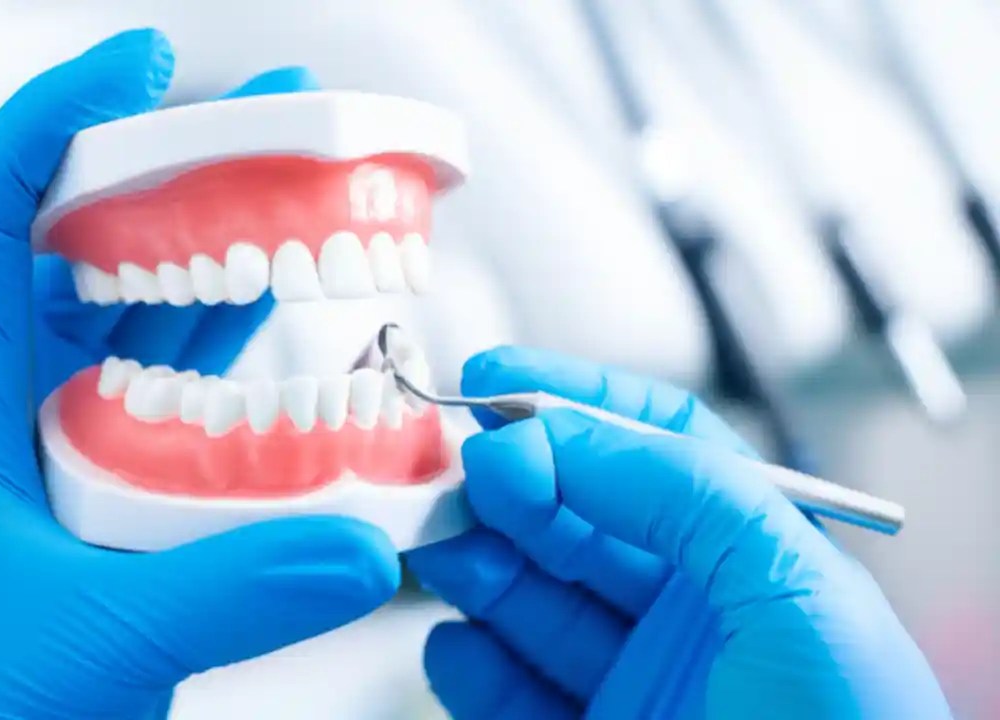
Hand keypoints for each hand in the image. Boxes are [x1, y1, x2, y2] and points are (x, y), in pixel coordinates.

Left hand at [0, 30, 398, 718]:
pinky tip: (283, 298)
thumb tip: (364, 542)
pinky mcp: (117, 482)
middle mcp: (13, 401)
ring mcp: (67, 437)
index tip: (147, 61)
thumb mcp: (97, 637)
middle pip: (82, 235)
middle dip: (172, 156)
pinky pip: (177, 376)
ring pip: (138, 300)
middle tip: (269, 108)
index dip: (59, 118)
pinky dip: (233, 333)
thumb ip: (232, 588)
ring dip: (212, 235)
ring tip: (294, 176)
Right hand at [406, 346, 951, 718]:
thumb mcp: (794, 590)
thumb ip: (683, 493)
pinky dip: (470, 665)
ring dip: (477, 562)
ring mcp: (631, 679)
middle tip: (451, 467)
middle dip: (508, 483)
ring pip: (529, 599)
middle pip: (573, 518)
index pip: (652, 449)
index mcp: (747, 558)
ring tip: (441, 543)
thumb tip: (556, 432)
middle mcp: (686, 613)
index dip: (573, 405)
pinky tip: (458, 642)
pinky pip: (506, 693)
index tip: (499, 382)